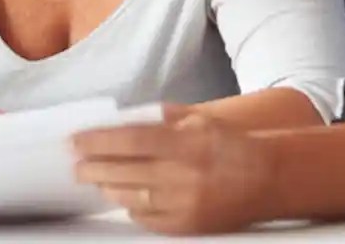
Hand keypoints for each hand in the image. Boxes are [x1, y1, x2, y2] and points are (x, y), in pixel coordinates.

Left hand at [72, 108, 276, 234]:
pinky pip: (147, 219)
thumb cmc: (233, 146)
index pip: (131, 140)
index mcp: (187, 143)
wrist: (269, 179)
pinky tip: (124, 197)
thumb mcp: (201, 120)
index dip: (99, 141)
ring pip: (131, 197)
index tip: (76, 141)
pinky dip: (132, 207)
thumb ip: (163, 118)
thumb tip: (124, 117)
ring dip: (108, 187)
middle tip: (77, 164)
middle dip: (94, 168)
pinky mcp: (188, 226)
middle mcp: (184, 175)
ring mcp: (185, 204)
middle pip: (125, 172)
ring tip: (96, 179)